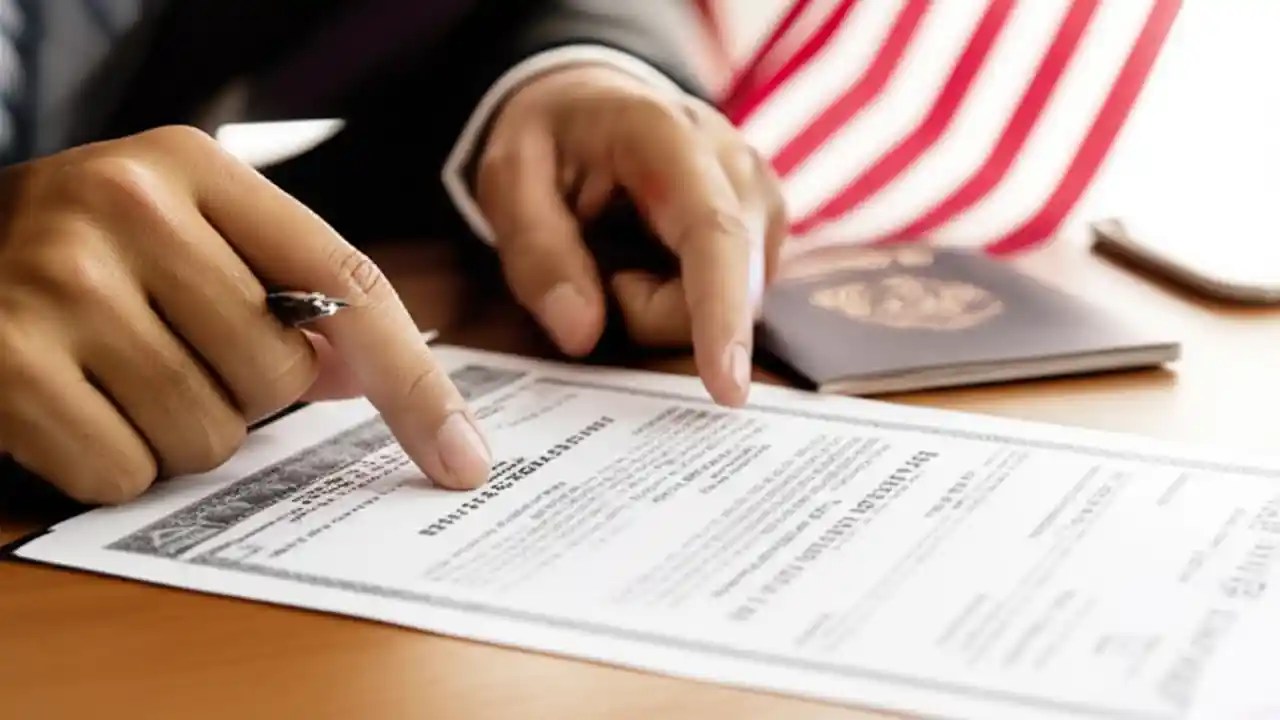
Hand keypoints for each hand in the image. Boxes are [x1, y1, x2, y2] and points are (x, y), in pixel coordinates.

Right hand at [0, 127, 490, 503]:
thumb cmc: (90, 252)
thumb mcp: (190, 234)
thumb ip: (290, 292)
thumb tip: (363, 379)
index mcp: (195, 166)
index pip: (348, 283)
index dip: (415, 383)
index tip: (462, 457)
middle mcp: (128, 206)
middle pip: (279, 377)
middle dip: (245, 391)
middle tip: (174, 349)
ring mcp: (60, 280)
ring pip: (209, 436)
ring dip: (178, 430)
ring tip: (119, 372)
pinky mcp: (3, 361)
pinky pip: (125, 472)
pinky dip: (113, 462)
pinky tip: (73, 404)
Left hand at [475, 65, 787, 406]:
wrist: (594, 102)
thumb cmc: (551, 139)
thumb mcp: (508, 180)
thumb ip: (537, 253)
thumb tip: (582, 334)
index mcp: (670, 135)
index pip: (712, 232)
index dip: (720, 313)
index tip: (727, 387)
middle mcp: (738, 164)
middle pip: (725, 288)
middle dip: (651, 312)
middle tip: (600, 274)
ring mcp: (762, 199)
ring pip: (732, 306)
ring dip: (665, 308)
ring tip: (624, 261)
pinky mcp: (767, 232)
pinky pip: (733, 304)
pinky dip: (683, 303)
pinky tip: (657, 264)